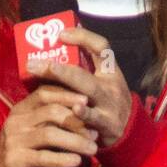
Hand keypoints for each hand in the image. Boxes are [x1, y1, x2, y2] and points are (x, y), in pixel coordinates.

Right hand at [0, 83, 98, 166]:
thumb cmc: (23, 156)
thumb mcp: (36, 136)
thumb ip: (54, 126)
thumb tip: (88, 124)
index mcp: (21, 110)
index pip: (44, 92)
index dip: (67, 95)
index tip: (87, 101)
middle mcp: (16, 121)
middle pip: (51, 111)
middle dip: (76, 120)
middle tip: (95, 133)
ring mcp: (14, 140)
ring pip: (50, 134)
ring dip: (75, 141)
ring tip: (92, 149)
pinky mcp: (15, 160)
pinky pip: (43, 157)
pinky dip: (63, 159)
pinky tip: (77, 161)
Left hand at [31, 24, 134, 148]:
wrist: (131, 132)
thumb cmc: (108, 102)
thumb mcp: (105, 82)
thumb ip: (87, 70)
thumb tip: (59, 48)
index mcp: (110, 71)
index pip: (101, 47)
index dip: (83, 37)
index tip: (61, 34)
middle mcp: (110, 85)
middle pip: (84, 72)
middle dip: (59, 67)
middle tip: (34, 63)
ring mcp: (109, 105)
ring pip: (88, 90)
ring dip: (66, 79)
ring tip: (48, 72)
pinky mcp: (107, 124)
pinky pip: (92, 118)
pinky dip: (83, 115)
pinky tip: (73, 110)